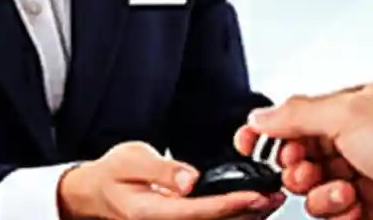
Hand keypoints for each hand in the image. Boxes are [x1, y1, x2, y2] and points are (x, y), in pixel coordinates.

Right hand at [57, 141, 285, 219]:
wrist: (97, 193)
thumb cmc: (113, 174)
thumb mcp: (130, 160)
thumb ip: (161, 170)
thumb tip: (190, 180)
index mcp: (152, 212)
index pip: (197, 212)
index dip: (229, 204)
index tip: (255, 195)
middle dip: (248, 213)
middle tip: (275, 195)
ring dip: (246, 216)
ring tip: (272, 199)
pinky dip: (235, 215)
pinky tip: (253, 205)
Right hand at [234, 83, 372, 219]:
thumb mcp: (348, 112)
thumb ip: (298, 112)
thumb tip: (261, 114)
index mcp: (356, 107)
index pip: (300, 115)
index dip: (274, 130)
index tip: (252, 143)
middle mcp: (358, 139)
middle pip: (301, 154)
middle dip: (297, 164)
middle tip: (305, 167)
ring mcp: (362, 175)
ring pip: (312, 188)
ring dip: (320, 192)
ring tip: (340, 190)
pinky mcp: (365, 208)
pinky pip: (330, 213)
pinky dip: (337, 211)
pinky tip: (354, 206)